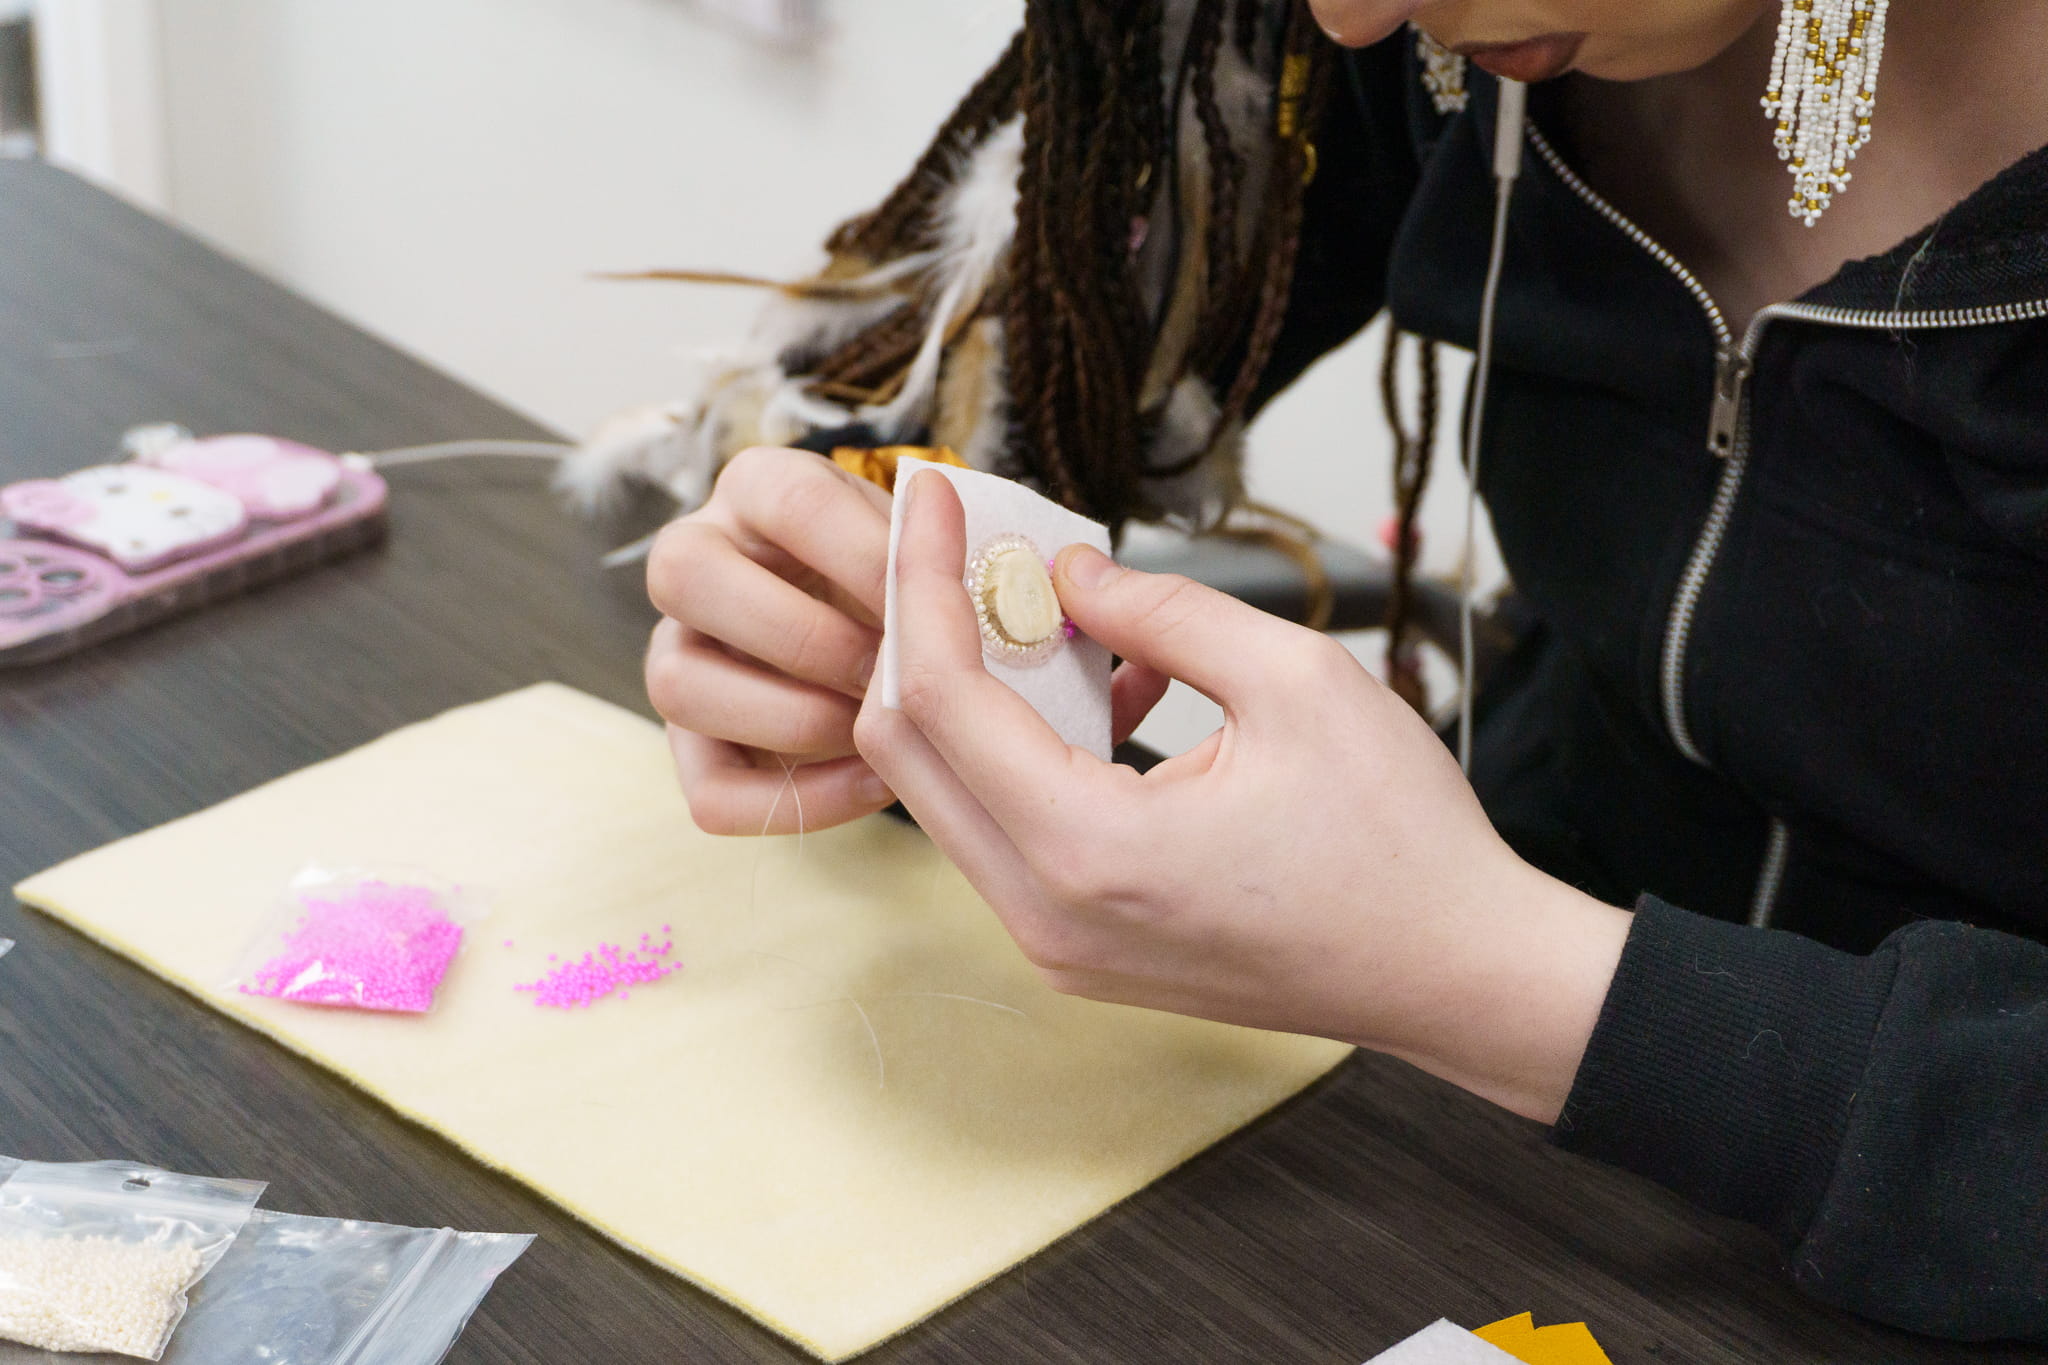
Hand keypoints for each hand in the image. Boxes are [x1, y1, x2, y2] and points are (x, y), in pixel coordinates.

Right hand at [645, 446, 899, 833]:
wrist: (889, 635)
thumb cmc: (911, 581)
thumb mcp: (921, 546)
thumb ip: (929, 549)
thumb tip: (949, 549)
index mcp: (758, 488)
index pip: (792, 504)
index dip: (867, 557)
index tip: (930, 604)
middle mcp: (692, 557)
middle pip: (686, 577)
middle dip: (805, 637)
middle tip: (889, 671)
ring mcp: (675, 651)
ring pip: (676, 686)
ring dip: (792, 719)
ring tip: (878, 733)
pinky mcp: (688, 742)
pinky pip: (709, 789)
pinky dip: (795, 800)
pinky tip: (873, 785)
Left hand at [855, 471, 1632, 1121]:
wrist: (1460, 975)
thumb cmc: (1401, 842)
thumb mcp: (1298, 681)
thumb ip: (1165, 614)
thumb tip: (1069, 572)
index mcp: (1090, 850)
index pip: (944, 697)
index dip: (923, 581)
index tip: (933, 497)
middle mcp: (1047, 915)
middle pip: (908, 753)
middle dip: (922, 632)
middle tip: (961, 546)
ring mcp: (1056, 946)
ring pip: (948, 794)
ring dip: (979, 692)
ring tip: (1063, 616)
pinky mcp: (1079, 951)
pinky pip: (1004, 834)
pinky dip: (1026, 751)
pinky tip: (1117, 694)